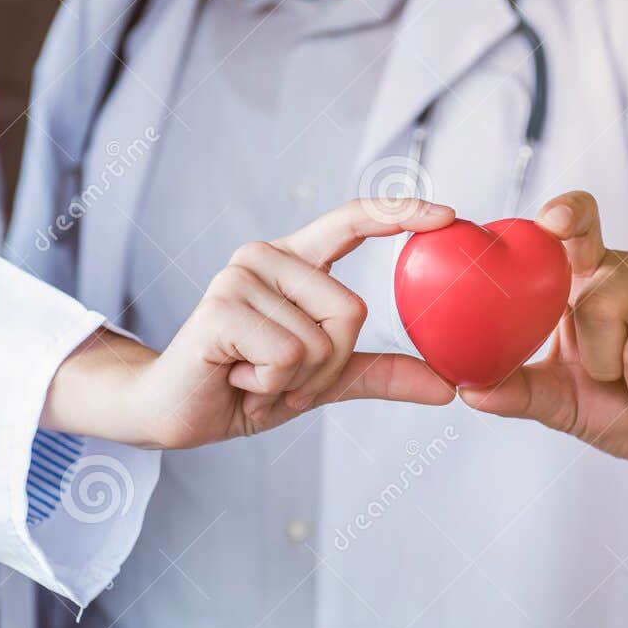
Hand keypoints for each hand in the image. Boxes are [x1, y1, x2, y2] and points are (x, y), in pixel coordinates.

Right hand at [45, 199, 458, 448]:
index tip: (449, 216)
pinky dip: (271, 385)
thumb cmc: (244, 386)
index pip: (351, 221)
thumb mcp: (323, 380)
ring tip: (253, 376)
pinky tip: (236, 377)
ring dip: (296, 382)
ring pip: (321, 340)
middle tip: (279, 377)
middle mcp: (264, 257)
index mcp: (291, 262)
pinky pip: (289, 355)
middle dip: (327, 367)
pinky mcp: (222, 308)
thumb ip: (379, 373)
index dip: (400, 214)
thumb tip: (446, 386)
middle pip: (352, 310)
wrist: (178, 413)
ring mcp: (239, 276)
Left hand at [457, 191, 627, 471]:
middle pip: (597, 306)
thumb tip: (467, 389)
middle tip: (616, 375)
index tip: (551, 223)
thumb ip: (518, 391)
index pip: (579, 225)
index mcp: (588, 279)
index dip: (568, 215)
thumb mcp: (562, 400)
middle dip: (603, 364)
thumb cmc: (620, 406)